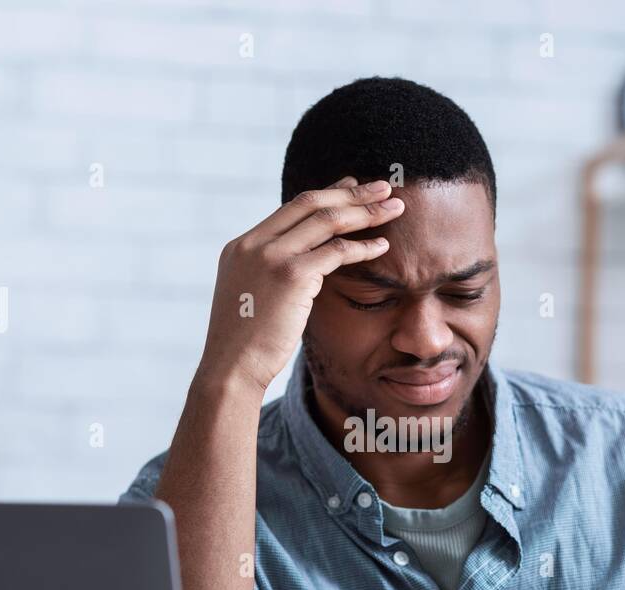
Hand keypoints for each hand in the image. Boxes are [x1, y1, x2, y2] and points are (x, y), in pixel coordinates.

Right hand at [198, 175, 403, 392]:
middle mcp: (253, 244)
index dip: (326, 195)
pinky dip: (363, 247)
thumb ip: (270, 275)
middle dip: (351, 192)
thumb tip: (302, 270)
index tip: (351, 187)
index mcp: (242, 246)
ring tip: (394, 206)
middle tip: (382, 186)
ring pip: (327, 220)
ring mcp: (271, 256)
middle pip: (310, 204)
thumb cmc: (245, 345)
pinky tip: (383, 246)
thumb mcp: (251, 298)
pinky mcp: (291, 275)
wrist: (230, 368)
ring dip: (365, 211)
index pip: (290, 209)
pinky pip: (336, 251)